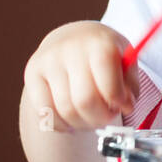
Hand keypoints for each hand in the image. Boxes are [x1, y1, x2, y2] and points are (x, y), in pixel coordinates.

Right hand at [23, 21, 139, 132]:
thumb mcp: (126, 62)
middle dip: (101, 118)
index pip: (109, 86)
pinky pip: (44, 113)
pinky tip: (72, 119)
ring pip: (65, 111)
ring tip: (91, 117)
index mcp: (99, 44)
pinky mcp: (32, 72)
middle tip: (107, 117)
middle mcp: (71, 49)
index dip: (118, 103)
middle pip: (85, 102)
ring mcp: (48, 60)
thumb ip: (130, 87)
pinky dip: (61, 124)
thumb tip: (125, 107)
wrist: (74, 37)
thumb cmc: (104, 54)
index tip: (123, 105)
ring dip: (83, 123)